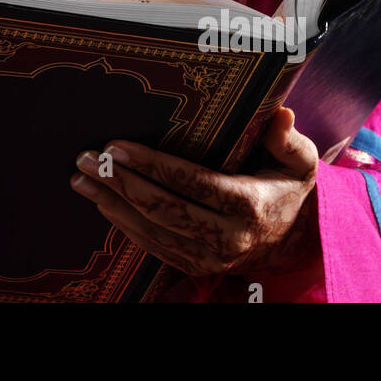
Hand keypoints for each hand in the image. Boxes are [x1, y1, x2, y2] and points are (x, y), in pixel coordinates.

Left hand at [69, 107, 319, 276]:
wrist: (294, 241)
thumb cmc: (287, 187)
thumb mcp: (299, 160)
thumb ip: (287, 138)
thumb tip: (279, 113)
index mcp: (249, 205)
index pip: (191, 183)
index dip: (150, 165)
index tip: (116, 147)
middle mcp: (227, 238)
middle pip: (163, 208)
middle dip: (119, 182)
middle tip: (85, 158)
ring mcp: (210, 258)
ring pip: (151, 231)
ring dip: (111, 204)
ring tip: (81, 178)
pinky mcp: (196, 267)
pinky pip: (153, 247)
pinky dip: (124, 225)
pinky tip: (102, 202)